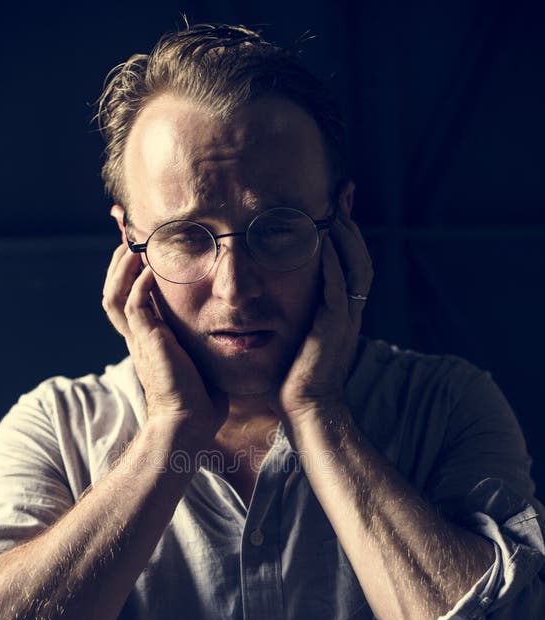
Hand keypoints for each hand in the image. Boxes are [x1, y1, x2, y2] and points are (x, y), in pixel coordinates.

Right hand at [102, 245, 226, 441]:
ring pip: (113, 297)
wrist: (190, 422)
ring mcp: (140, 340)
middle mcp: (137, 338)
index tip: (137, 253)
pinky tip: (150, 270)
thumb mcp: (198, 359)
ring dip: (121, 271)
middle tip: (128, 241)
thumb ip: (200, 341)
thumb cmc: (199, 398)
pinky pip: (133, 306)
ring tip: (134, 248)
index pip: (127, 302)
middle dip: (117, 266)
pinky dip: (139, 285)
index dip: (127, 278)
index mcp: (146, 341)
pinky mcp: (148, 342)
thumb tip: (225, 328)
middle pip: (112, 294)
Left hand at [277, 213, 372, 424]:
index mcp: (344, 312)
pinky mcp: (334, 329)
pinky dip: (332, 265)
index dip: (347, 234)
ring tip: (335, 210)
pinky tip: (321, 244)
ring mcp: (346, 320)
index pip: (352, 263)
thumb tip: (276, 297)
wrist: (308, 409)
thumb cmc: (296, 378)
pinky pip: (338, 290)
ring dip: (346, 238)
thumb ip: (299, 315)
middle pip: (361, 257)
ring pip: (356, 268)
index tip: (336, 205)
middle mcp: (351, 312)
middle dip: (351, 223)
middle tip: (342, 192)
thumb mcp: (300, 338)